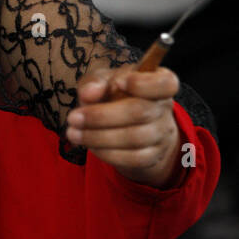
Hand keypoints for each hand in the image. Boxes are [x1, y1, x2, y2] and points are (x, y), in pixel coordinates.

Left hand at [69, 64, 183, 187]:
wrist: (124, 124)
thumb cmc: (113, 94)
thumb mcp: (102, 80)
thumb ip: (95, 81)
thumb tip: (89, 93)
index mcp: (158, 83)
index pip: (166, 83)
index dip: (143, 84)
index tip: (118, 82)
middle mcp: (164, 108)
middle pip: (140, 112)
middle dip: (102, 116)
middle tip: (72, 118)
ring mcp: (162, 133)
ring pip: (135, 138)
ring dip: (99, 137)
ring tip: (73, 133)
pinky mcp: (154, 155)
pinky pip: (133, 158)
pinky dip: (107, 153)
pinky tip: (89, 145)